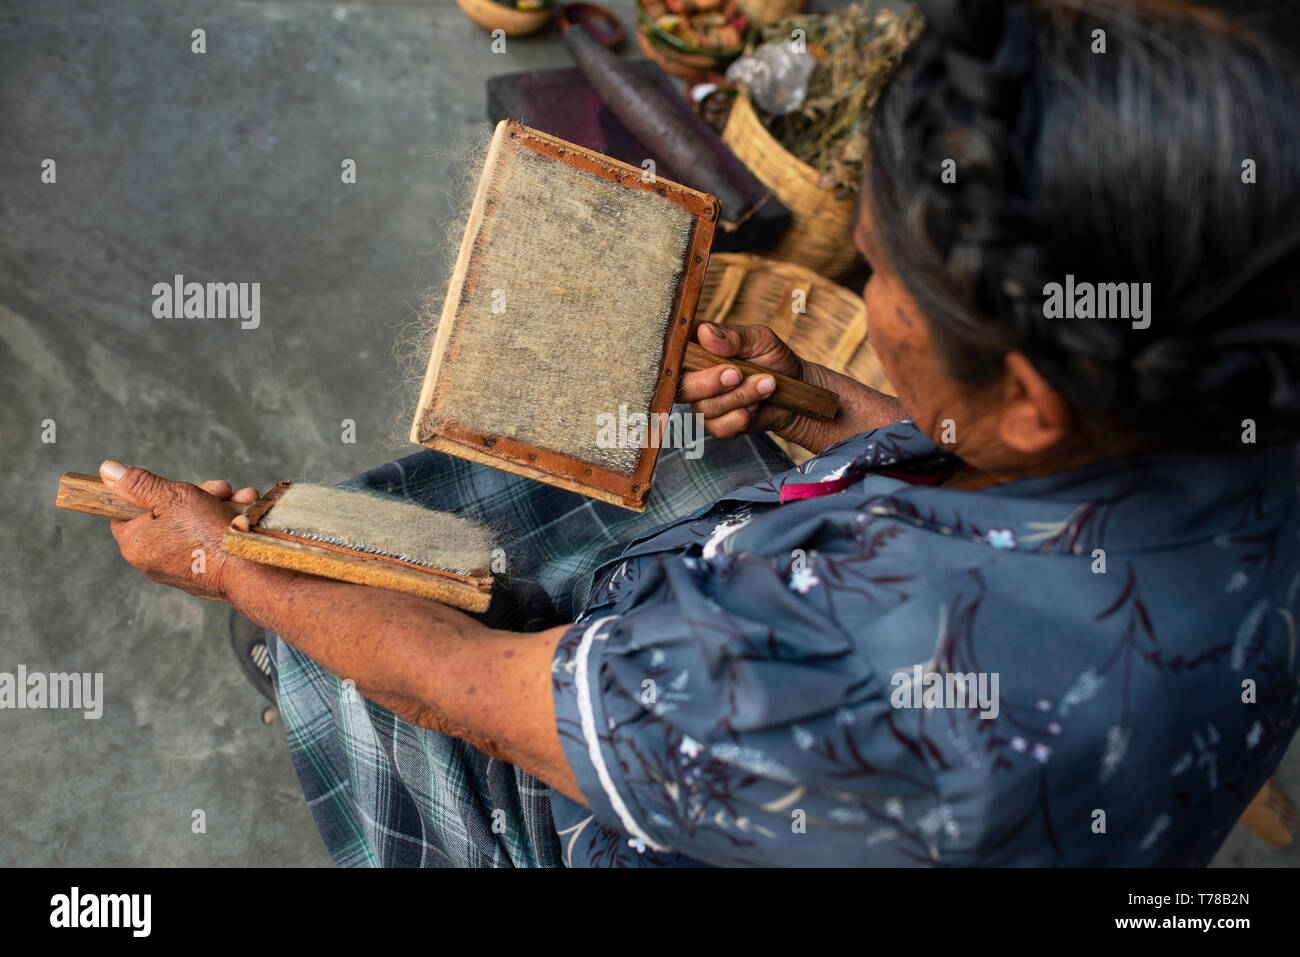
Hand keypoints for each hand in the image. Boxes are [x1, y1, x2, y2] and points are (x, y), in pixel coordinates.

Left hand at [100, 460, 260, 601]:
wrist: (250, 575)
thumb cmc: (209, 536)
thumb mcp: (173, 497)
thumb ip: (139, 483)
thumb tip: (108, 470)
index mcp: (135, 544)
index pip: (127, 512)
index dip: (151, 493)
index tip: (175, 486)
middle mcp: (152, 562)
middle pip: (167, 517)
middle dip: (197, 496)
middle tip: (219, 489)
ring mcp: (180, 572)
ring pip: (194, 528)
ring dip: (218, 507)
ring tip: (240, 499)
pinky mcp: (205, 577)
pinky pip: (209, 545)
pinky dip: (225, 528)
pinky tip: (244, 516)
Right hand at [680, 323, 838, 453]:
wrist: (796, 388)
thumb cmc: (773, 358)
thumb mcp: (758, 338)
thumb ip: (732, 336)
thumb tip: (705, 333)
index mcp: (697, 348)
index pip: (674, 349)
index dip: (679, 353)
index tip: (701, 352)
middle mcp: (694, 376)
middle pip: (682, 385)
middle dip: (711, 382)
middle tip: (737, 373)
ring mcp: (703, 402)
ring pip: (705, 407)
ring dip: (740, 396)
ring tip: (766, 383)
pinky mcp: (716, 425)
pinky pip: (718, 426)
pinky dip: (741, 417)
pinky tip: (755, 407)